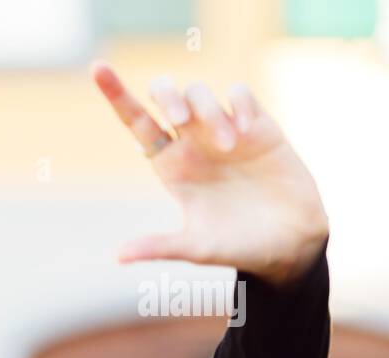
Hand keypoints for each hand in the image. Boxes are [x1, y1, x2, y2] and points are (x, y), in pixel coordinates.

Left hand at [92, 61, 328, 287]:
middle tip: (181, 122)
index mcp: (171, 166)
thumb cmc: (238, 247)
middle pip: (166, 96)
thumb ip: (159, 247)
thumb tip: (118, 257)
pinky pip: (240, 93)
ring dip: (210, 112)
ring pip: (201, 93)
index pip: (137, 124)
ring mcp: (224, 132)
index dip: (116, 95)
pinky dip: (238, 104)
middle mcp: (193, 144)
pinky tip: (245, 132)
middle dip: (167, 95)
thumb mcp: (195, 248)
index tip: (97, 69)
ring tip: (228, 146)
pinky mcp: (258, 127)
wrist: (291, 243)